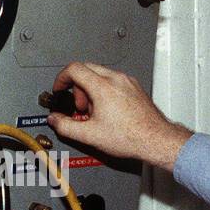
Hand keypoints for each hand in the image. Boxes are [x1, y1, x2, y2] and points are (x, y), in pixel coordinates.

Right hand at [47, 62, 191, 170]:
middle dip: (77, 87)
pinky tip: (108, 110)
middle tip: (79, 106)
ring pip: (101, 75)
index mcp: (103, 87)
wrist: (155, 140)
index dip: (61, 78)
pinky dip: (104, 91)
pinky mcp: (135, 87)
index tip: (59, 89)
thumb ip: (66, 126)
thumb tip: (54, 120)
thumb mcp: (90, 135)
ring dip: (91, 89)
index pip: (74, 69)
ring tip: (94, 111)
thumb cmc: (130, 137)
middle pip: (86, 69)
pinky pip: (114, 81)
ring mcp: (127, 82)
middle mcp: (116, 79)